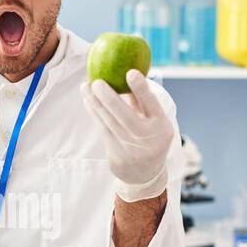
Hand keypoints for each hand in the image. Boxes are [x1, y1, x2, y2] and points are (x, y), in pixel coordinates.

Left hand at [81, 69, 174, 200]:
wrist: (145, 174)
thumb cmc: (151, 138)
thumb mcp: (156, 122)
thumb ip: (143, 102)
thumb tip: (127, 72)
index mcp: (161, 126)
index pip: (151, 105)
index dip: (141, 89)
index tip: (130, 72)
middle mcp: (146, 137)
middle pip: (125, 115)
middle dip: (108, 97)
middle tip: (97, 81)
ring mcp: (130, 148)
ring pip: (109, 122)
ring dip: (94, 103)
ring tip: (85, 86)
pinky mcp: (115, 154)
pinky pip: (102, 128)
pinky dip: (94, 113)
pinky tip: (87, 101)